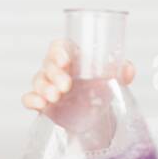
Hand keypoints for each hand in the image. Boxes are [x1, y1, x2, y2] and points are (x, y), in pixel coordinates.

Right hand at [21, 39, 135, 111]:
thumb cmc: (99, 86)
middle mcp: (56, 68)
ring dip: (44, 88)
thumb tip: (128, 69)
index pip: (59, 46)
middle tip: (66, 86)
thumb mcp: (112, 78)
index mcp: (71, 57)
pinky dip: (32, 100)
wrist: (95, 112)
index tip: (66, 60)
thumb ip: (120, 72)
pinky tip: (40, 104)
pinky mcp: (42, 102)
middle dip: (55, 74)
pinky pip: (29, 98)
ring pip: (38, 80)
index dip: (59, 51)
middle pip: (48, 64)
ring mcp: (47, 85)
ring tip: (55, 97)